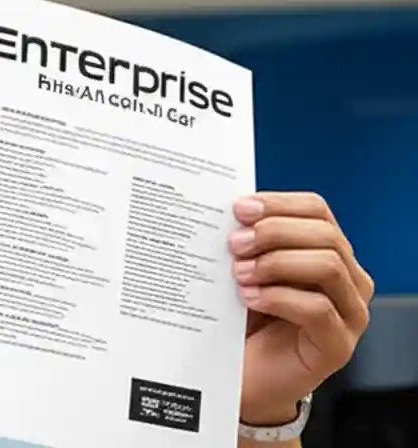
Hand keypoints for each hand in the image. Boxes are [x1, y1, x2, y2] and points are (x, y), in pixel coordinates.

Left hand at [231, 192, 373, 424]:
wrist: (247, 376)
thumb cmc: (246, 319)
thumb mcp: (246, 270)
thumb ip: (247, 242)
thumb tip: (232, 211)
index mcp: (328, 251)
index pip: (317, 210)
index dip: (279, 204)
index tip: (240, 208)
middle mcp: (349, 279)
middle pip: (325, 235)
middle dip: (274, 232)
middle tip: (234, 244)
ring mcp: (350, 313)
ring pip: (328, 266)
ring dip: (277, 263)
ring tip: (240, 273)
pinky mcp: (338, 345)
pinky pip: (319, 309)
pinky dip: (280, 297)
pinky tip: (250, 298)